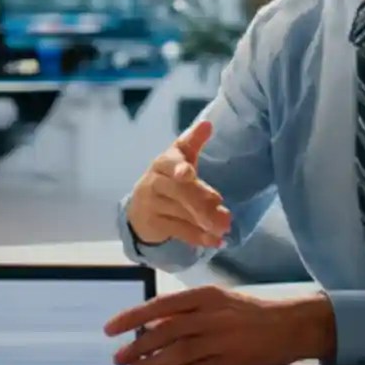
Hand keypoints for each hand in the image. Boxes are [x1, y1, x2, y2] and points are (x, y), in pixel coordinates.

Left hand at [104, 286, 336, 364]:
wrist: (290, 325)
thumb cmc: (250, 311)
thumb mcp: (218, 299)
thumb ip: (187, 309)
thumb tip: (152, 322)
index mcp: (207, 295)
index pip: (161, 305)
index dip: (132, 317)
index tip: (111, 328)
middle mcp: (212, 316)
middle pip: (164, 332)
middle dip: (137, 346)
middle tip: (119, 357)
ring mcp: (221, 341)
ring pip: (176, 354)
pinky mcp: (230, 363)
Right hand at [127, 120, 231, 247]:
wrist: (139, 208)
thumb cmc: (168, 177)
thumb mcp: (179, 156)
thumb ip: (193, 142)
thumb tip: (207, 123)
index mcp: (163, 162)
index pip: (170, 162)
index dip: (178, 167)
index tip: (187, 173)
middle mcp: (154, 182)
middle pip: (179, 192)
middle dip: (201, 203)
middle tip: (225, 214)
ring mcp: (152, 205)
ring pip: (181, 213)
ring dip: (205, 222)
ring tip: (225, 227)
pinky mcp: (154, 225)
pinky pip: (178, 231)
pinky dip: (198, 237)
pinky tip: (215, 241)